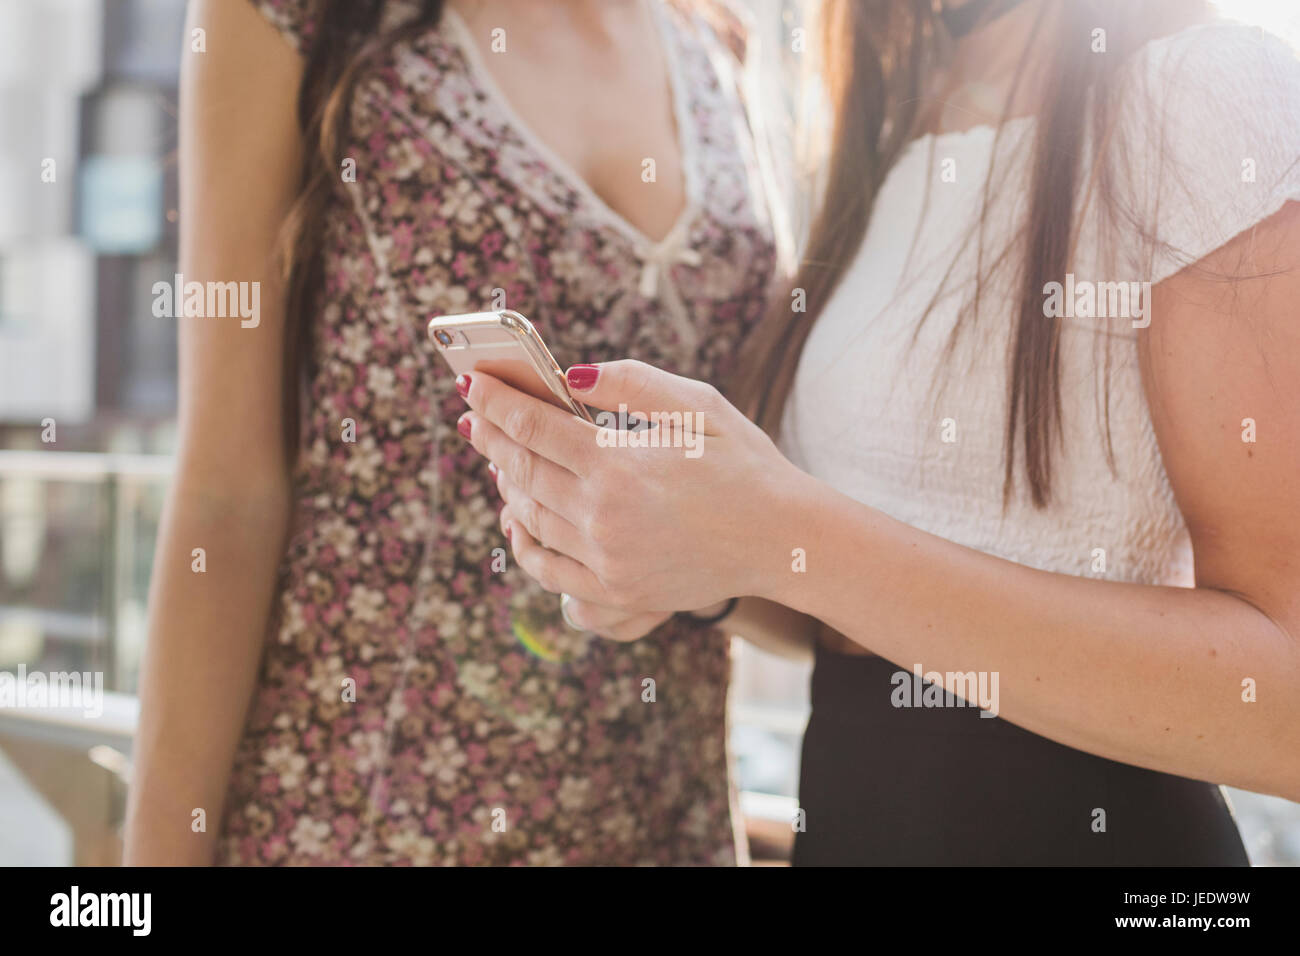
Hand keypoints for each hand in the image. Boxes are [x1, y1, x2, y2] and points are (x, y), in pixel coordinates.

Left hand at [459, 360, 806, 614]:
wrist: (782, 540)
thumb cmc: (744, 463)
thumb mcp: (698, 405)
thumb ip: (630, 383)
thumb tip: (570, 375)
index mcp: (619, 463)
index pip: (533, 426)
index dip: (496, 401)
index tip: (471, 383)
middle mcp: (603, 515)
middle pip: (521, 470)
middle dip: (491, 437)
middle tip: (474, 416)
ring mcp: (605, 559)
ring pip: (528, 518)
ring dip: (506, 484)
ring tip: (500, 460)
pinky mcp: (615, 592)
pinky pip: (546, 569)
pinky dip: (522, 543)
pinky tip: (517, 521)